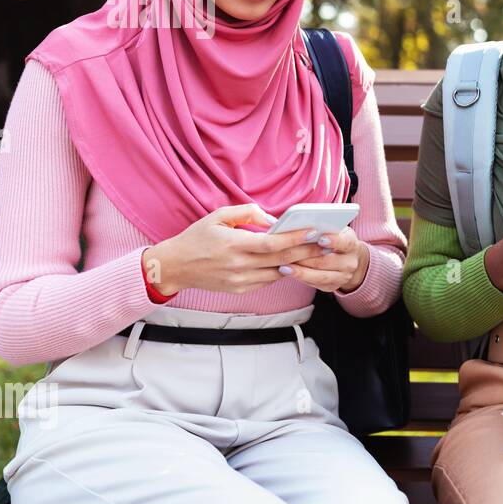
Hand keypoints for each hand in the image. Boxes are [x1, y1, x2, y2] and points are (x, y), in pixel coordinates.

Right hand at [142, 203, 333, 295]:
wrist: (175, 267)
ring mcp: (240, 281)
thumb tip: (273, 219)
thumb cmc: (196, 237)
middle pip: (282, 260)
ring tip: (317, 253)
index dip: (296, 238)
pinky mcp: (239, 290)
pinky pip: (268, 281)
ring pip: (278, 273)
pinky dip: (282, 272)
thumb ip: (247, 213)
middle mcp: (239, 266)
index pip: (273, 244)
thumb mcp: (218, 216)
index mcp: (234, 245)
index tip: (315, 231)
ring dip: (298, 264)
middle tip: (327, 243)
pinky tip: (294, 263)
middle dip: (307, 251)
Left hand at [280, 226, 368, 292]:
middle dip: (307, 257)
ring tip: (283, 267)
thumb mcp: (334, 229)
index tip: (321, 238)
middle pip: (328, 261)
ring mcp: (342, 277)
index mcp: (351, 244)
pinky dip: (300, 278)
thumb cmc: (334, 239)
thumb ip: (322, 226)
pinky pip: (315, 284)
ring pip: (320, 276)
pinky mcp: (332, 286)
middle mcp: (350, 263)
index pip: (345, 242)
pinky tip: (287, 273)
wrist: (346, 259)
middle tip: (289, 253)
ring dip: (301, 271)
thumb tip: (300, 222)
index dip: (334, 241)